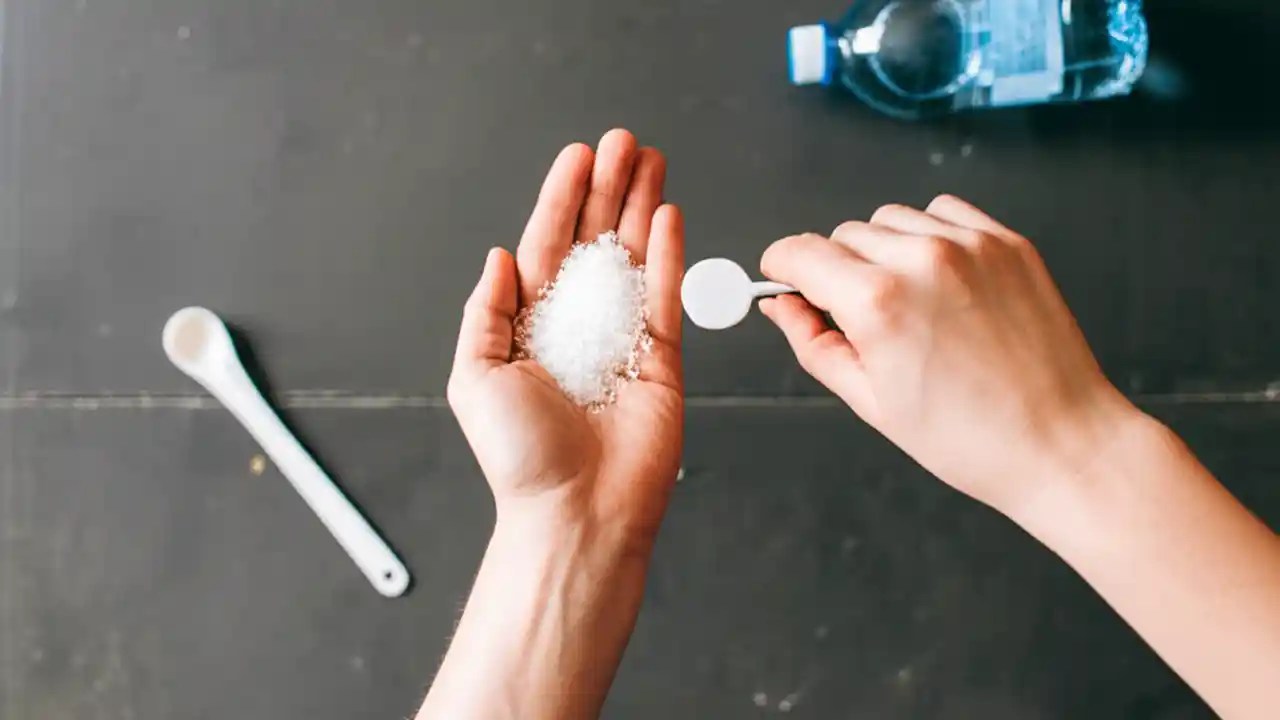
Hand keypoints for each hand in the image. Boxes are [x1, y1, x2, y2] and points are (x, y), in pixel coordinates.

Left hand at [447, 129, 683, 547]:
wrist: (576, 511)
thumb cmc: (520, 458)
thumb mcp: (476, 377)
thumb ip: (486, 312)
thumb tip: (498, 258)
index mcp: (530, 327)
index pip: (548, 245)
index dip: (562, 198)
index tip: (578, 156)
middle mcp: (576, 326)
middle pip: (595, 240)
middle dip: (609, 188)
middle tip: (624, 142)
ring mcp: (621, 339)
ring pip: (634, 257)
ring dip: (642, 207)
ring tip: (651, 162)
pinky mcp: (660, 360)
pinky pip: (665, 295)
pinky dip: (669, 254)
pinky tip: (669, 216)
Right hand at [759, 195, 1135, 515]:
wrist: (1060, 441)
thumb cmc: (970, 437)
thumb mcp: (870, 401)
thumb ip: (813, 343)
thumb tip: (782, 307)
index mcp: (877, 303)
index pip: (800, 253)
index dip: (781, 268)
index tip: (782, 278)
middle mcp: (922, 261)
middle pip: (843, 235)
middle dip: (835, 269)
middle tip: (856, 317)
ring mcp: (970, 246)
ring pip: (890, 219)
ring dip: (882, 250)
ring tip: (906, 303)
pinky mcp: (1007, 243)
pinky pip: (943, 212)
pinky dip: (928, 236)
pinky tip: (939, 282)